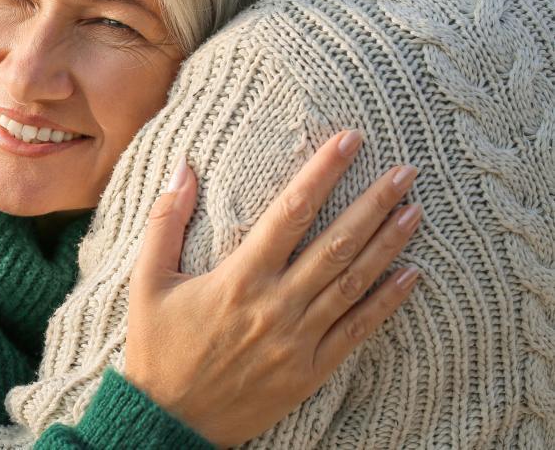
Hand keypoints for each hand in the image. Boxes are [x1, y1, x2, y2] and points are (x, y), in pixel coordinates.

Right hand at [123, 130, 421, 446]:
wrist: (169, 420)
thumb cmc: (157, 347)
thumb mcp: (147, 281)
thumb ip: (165, 222)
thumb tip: (182, 168)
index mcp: (239, 278)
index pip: (290, 212)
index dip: (323, 172)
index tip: (349, 141)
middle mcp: (276, 305)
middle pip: (336, 244)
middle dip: (373, 203)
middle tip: (405, 171)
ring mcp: (298, 340)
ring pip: (353, 283)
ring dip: (388, 245)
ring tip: (415, 211)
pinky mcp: (309, 371)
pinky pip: (356, 331)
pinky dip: (386, 303)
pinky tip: (411, 276)